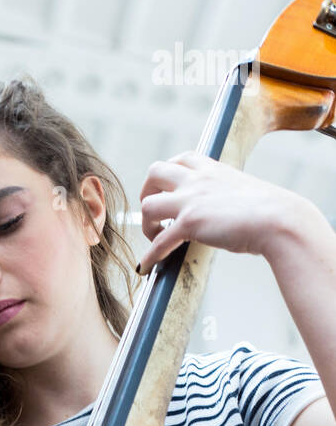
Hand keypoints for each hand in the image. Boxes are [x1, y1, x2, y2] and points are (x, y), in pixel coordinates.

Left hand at [137, 151, 302, 273]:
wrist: (279, 219)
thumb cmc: (271, 211)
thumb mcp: (246, 193)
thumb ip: (229, 196)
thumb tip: (231, 213)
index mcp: (213, 169)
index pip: (182, 158)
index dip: (169, 174)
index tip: (169, 190)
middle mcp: (197, 179)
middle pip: (155, 172)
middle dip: (147, 191)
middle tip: (154, 212)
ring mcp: (190, 200)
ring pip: (147, 205)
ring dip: (146, 224)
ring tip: (156, 238)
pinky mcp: (189, 223)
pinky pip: (158, 242)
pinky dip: (149, 256)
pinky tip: (147, 266)